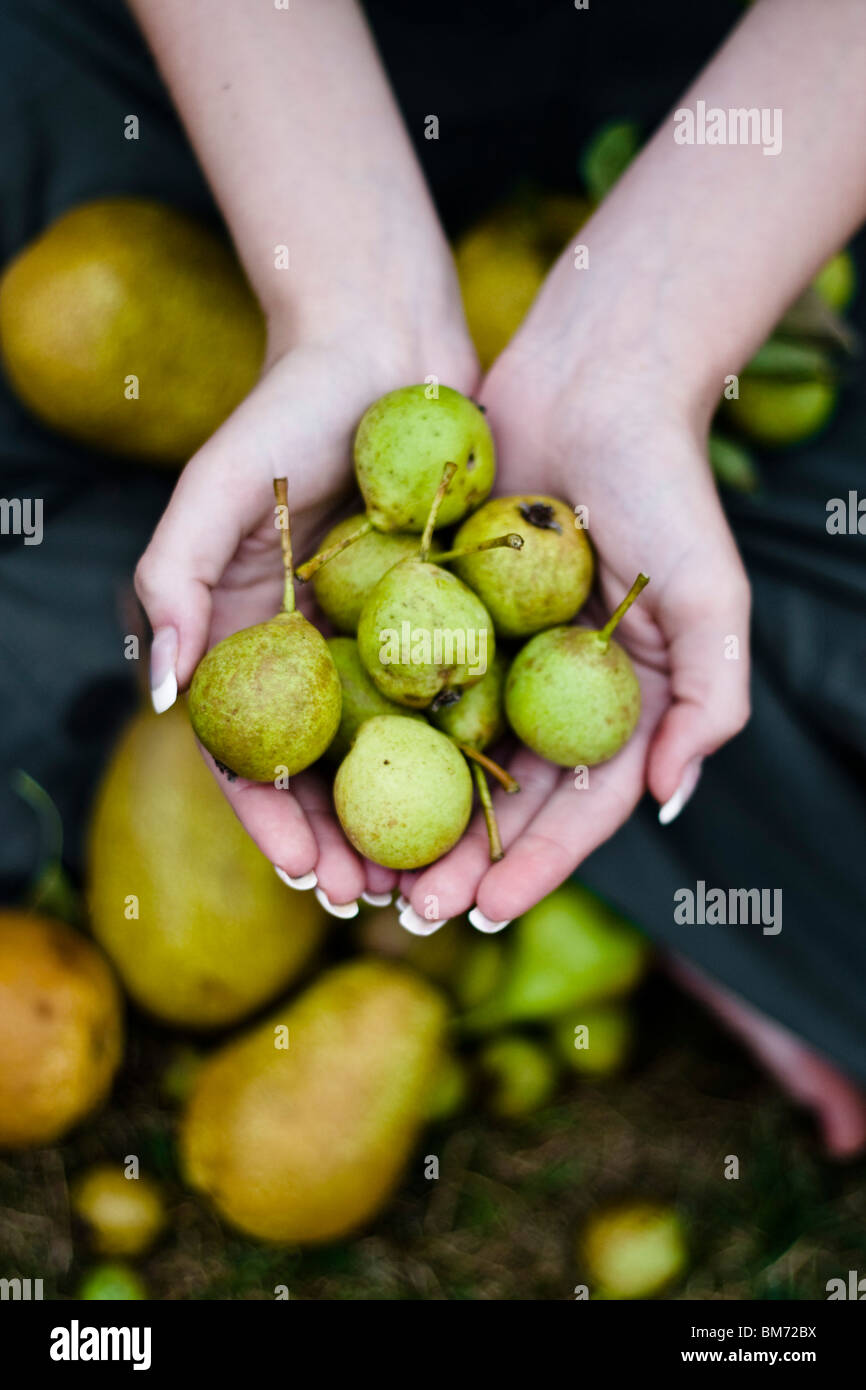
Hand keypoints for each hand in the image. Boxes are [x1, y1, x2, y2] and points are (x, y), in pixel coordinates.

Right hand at [135, 327, 477, 911]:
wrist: (387, 344)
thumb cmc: (290, 408)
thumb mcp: (212, 488)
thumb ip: (172, 583)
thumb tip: (157, 695)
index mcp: (252, 640)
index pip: (251, 751)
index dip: (271, 818)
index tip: (306, 867)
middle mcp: (316, 652)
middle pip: (326, 772)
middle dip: (345, 844)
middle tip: (377, 898)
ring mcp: (383, 640)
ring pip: (395, 754)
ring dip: (408, 822)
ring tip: (436, 877)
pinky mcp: (448, 618)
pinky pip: (456, 698)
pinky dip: (465, 755)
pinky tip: (495, 803)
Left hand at [397, 337, 751, 927]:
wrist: (594, 375)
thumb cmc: (664, 483)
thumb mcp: (708, 594)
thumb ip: (710, 698)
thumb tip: (671, 798)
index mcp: (612, 704)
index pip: (577, 809)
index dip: (536, 867)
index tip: (486, 912)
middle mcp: (547, 687)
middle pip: (500, 798)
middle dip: (459, 861)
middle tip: (409, 908)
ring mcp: (490, 649)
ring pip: (440, 752)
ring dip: (404, 813)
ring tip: (360, 865)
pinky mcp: (436, 604)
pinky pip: (398, 676)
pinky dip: (369, 727)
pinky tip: (326, 770)